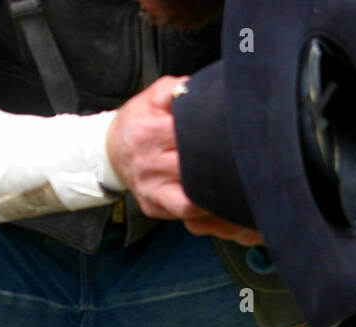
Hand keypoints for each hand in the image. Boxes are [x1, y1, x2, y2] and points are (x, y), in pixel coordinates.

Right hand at [106, 75, 265, 245]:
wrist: (109, 152)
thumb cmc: (137, 123)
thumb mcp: (152, 96)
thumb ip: (178, 88)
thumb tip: (208, 86)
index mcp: (149, 129)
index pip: (190, 128)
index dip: (216, 127)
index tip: (238, 128)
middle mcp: (148, 160)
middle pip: (194, 160)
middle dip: (220, 156)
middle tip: (247, 153)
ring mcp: (150, 186)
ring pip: (192, 189)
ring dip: (216, 182)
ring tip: (238, 175)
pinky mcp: (153, 204)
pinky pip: (184, 210)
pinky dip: (204, 206)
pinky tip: (219, 197)